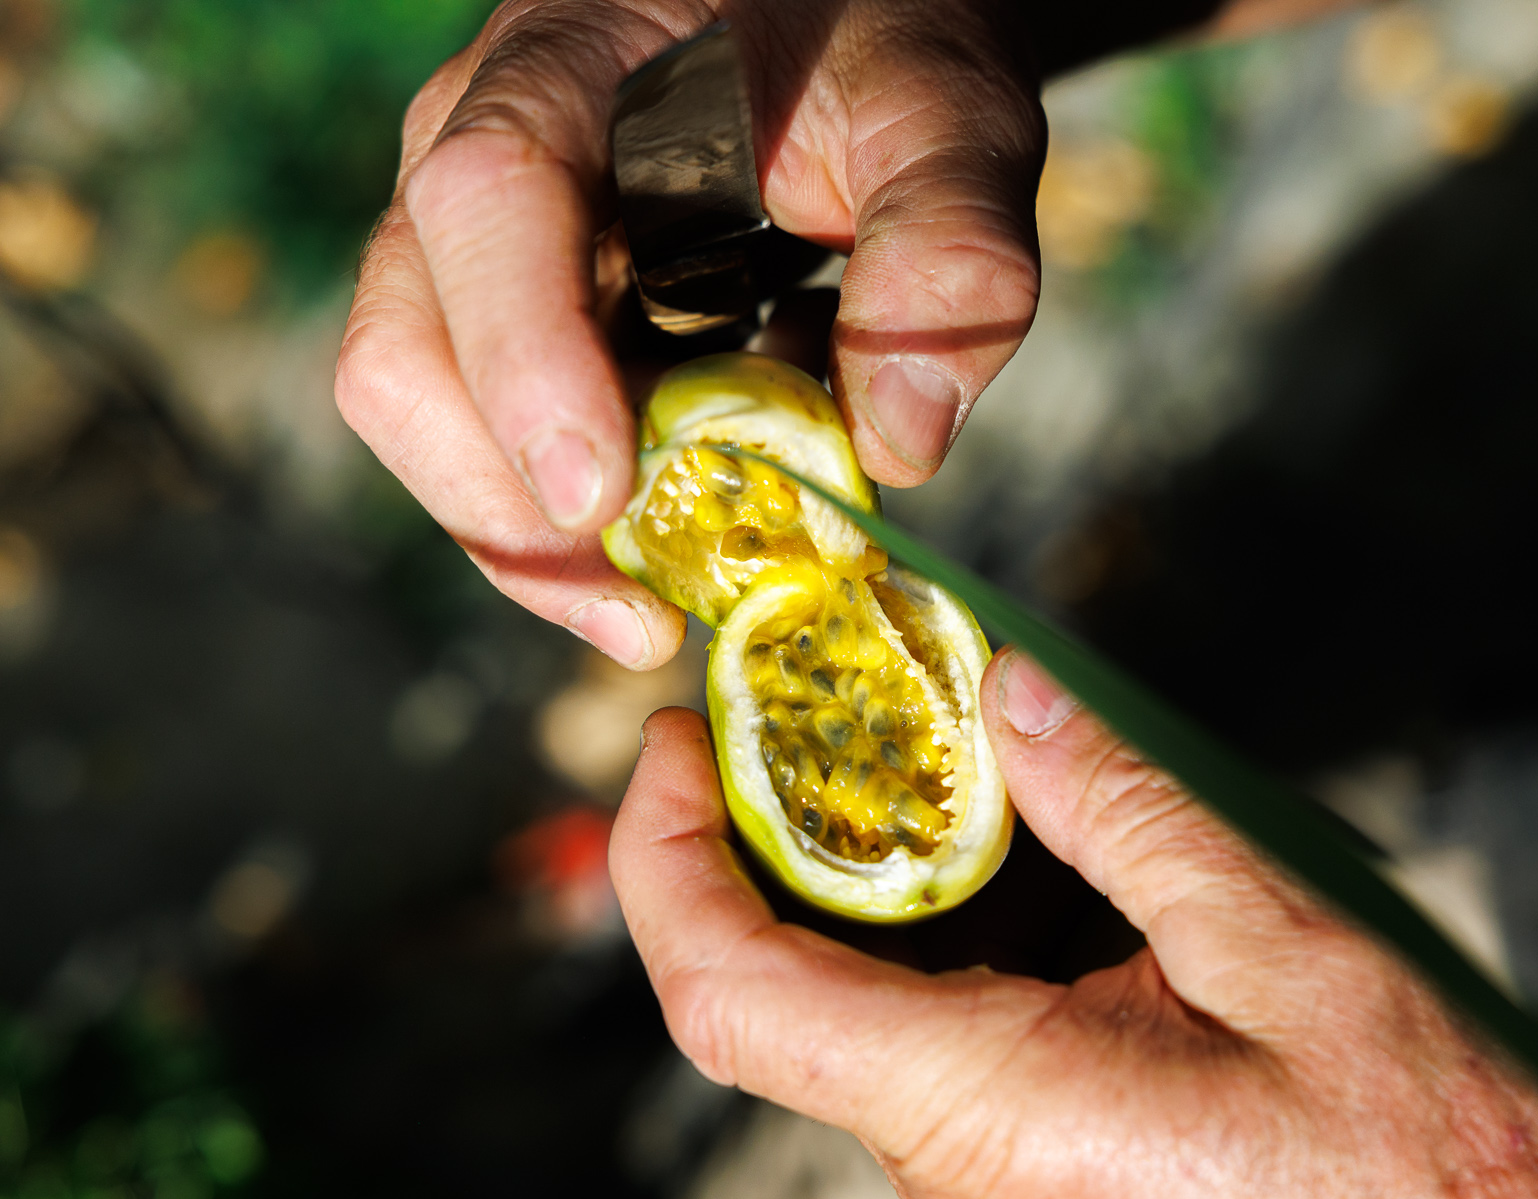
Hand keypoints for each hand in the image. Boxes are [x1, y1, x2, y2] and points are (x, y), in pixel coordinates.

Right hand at [334, 0, 1045, 667]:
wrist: (840, 13)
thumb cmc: (881, 36)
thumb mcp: (950, 108)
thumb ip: (951, 241)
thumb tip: (899, 445)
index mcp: (569, 65)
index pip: (488, 198)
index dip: (522, 356)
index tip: (601, 495)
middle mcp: (479, 149)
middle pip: (405, 342)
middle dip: (502, 505)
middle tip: (637, 619)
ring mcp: (482, 243)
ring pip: (429, 411)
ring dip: (529, 537)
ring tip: (657, 614)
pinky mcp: (515, 314)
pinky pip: (498, 433)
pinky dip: (571, 518)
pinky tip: (677, 550)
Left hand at [609, 651, 1537, 1198]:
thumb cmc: (1427, 1196)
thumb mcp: (1292, 956)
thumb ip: (1133, 815)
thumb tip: (1016, 699)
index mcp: (986, 1104)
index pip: (728, 991)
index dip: (663, 856)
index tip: (676, 744)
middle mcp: (955, 1169)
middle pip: (788, 988)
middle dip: (781, 833)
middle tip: (833, 703)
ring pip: (873, 1018)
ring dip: (885, 885)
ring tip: (958, 763)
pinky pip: (947, 1059)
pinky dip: (953, 949)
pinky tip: (1036, 872)